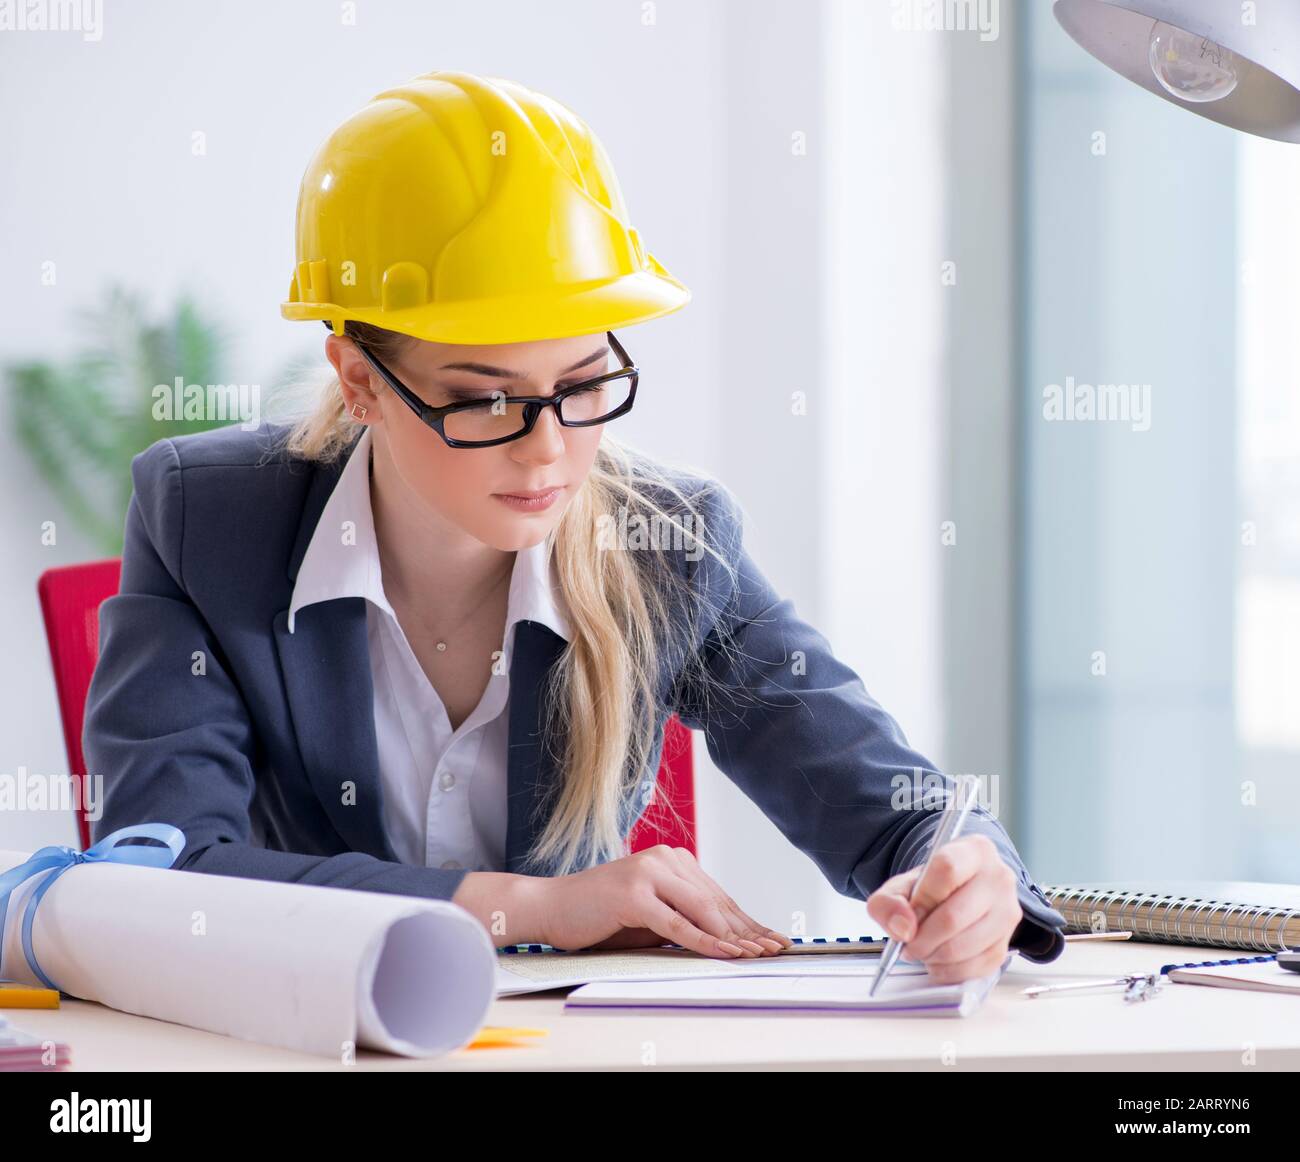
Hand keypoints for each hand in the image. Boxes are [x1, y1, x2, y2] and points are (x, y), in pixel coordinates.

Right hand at [537, 845, 792, 958]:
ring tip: (759, 955)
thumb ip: (682, 918)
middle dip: (750, 930)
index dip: (747, 920)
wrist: (551, 907)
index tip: (772, 939)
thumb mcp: (649, 916)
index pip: (718, 895)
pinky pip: (678, 924)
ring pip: (703, 911)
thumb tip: (727, 939)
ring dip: (735, 937)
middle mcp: (665, 859)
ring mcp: (649, 873)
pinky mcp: (635, 894)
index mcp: (671, 859)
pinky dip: (705, 942)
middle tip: (777, 949)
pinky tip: (727, 953)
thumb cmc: (599, 915)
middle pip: (717, 901)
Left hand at [866, 833, 1022, 983]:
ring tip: (922, 950)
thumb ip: (889, 902)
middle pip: (954, 916)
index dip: (922, 899)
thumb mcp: (900, 885)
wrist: (956, 896)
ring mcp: (1007, 912)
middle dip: (922, 939)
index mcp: (974, 851)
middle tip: (908, 945)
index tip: (908, 915)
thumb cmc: (930, 888)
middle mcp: (998, 878)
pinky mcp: (1006, 943)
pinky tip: (938, 960)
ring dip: (934, 956)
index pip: (947, 870)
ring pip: (964, 946)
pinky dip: (949, 971)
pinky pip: (975, 967)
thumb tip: (903, 928)